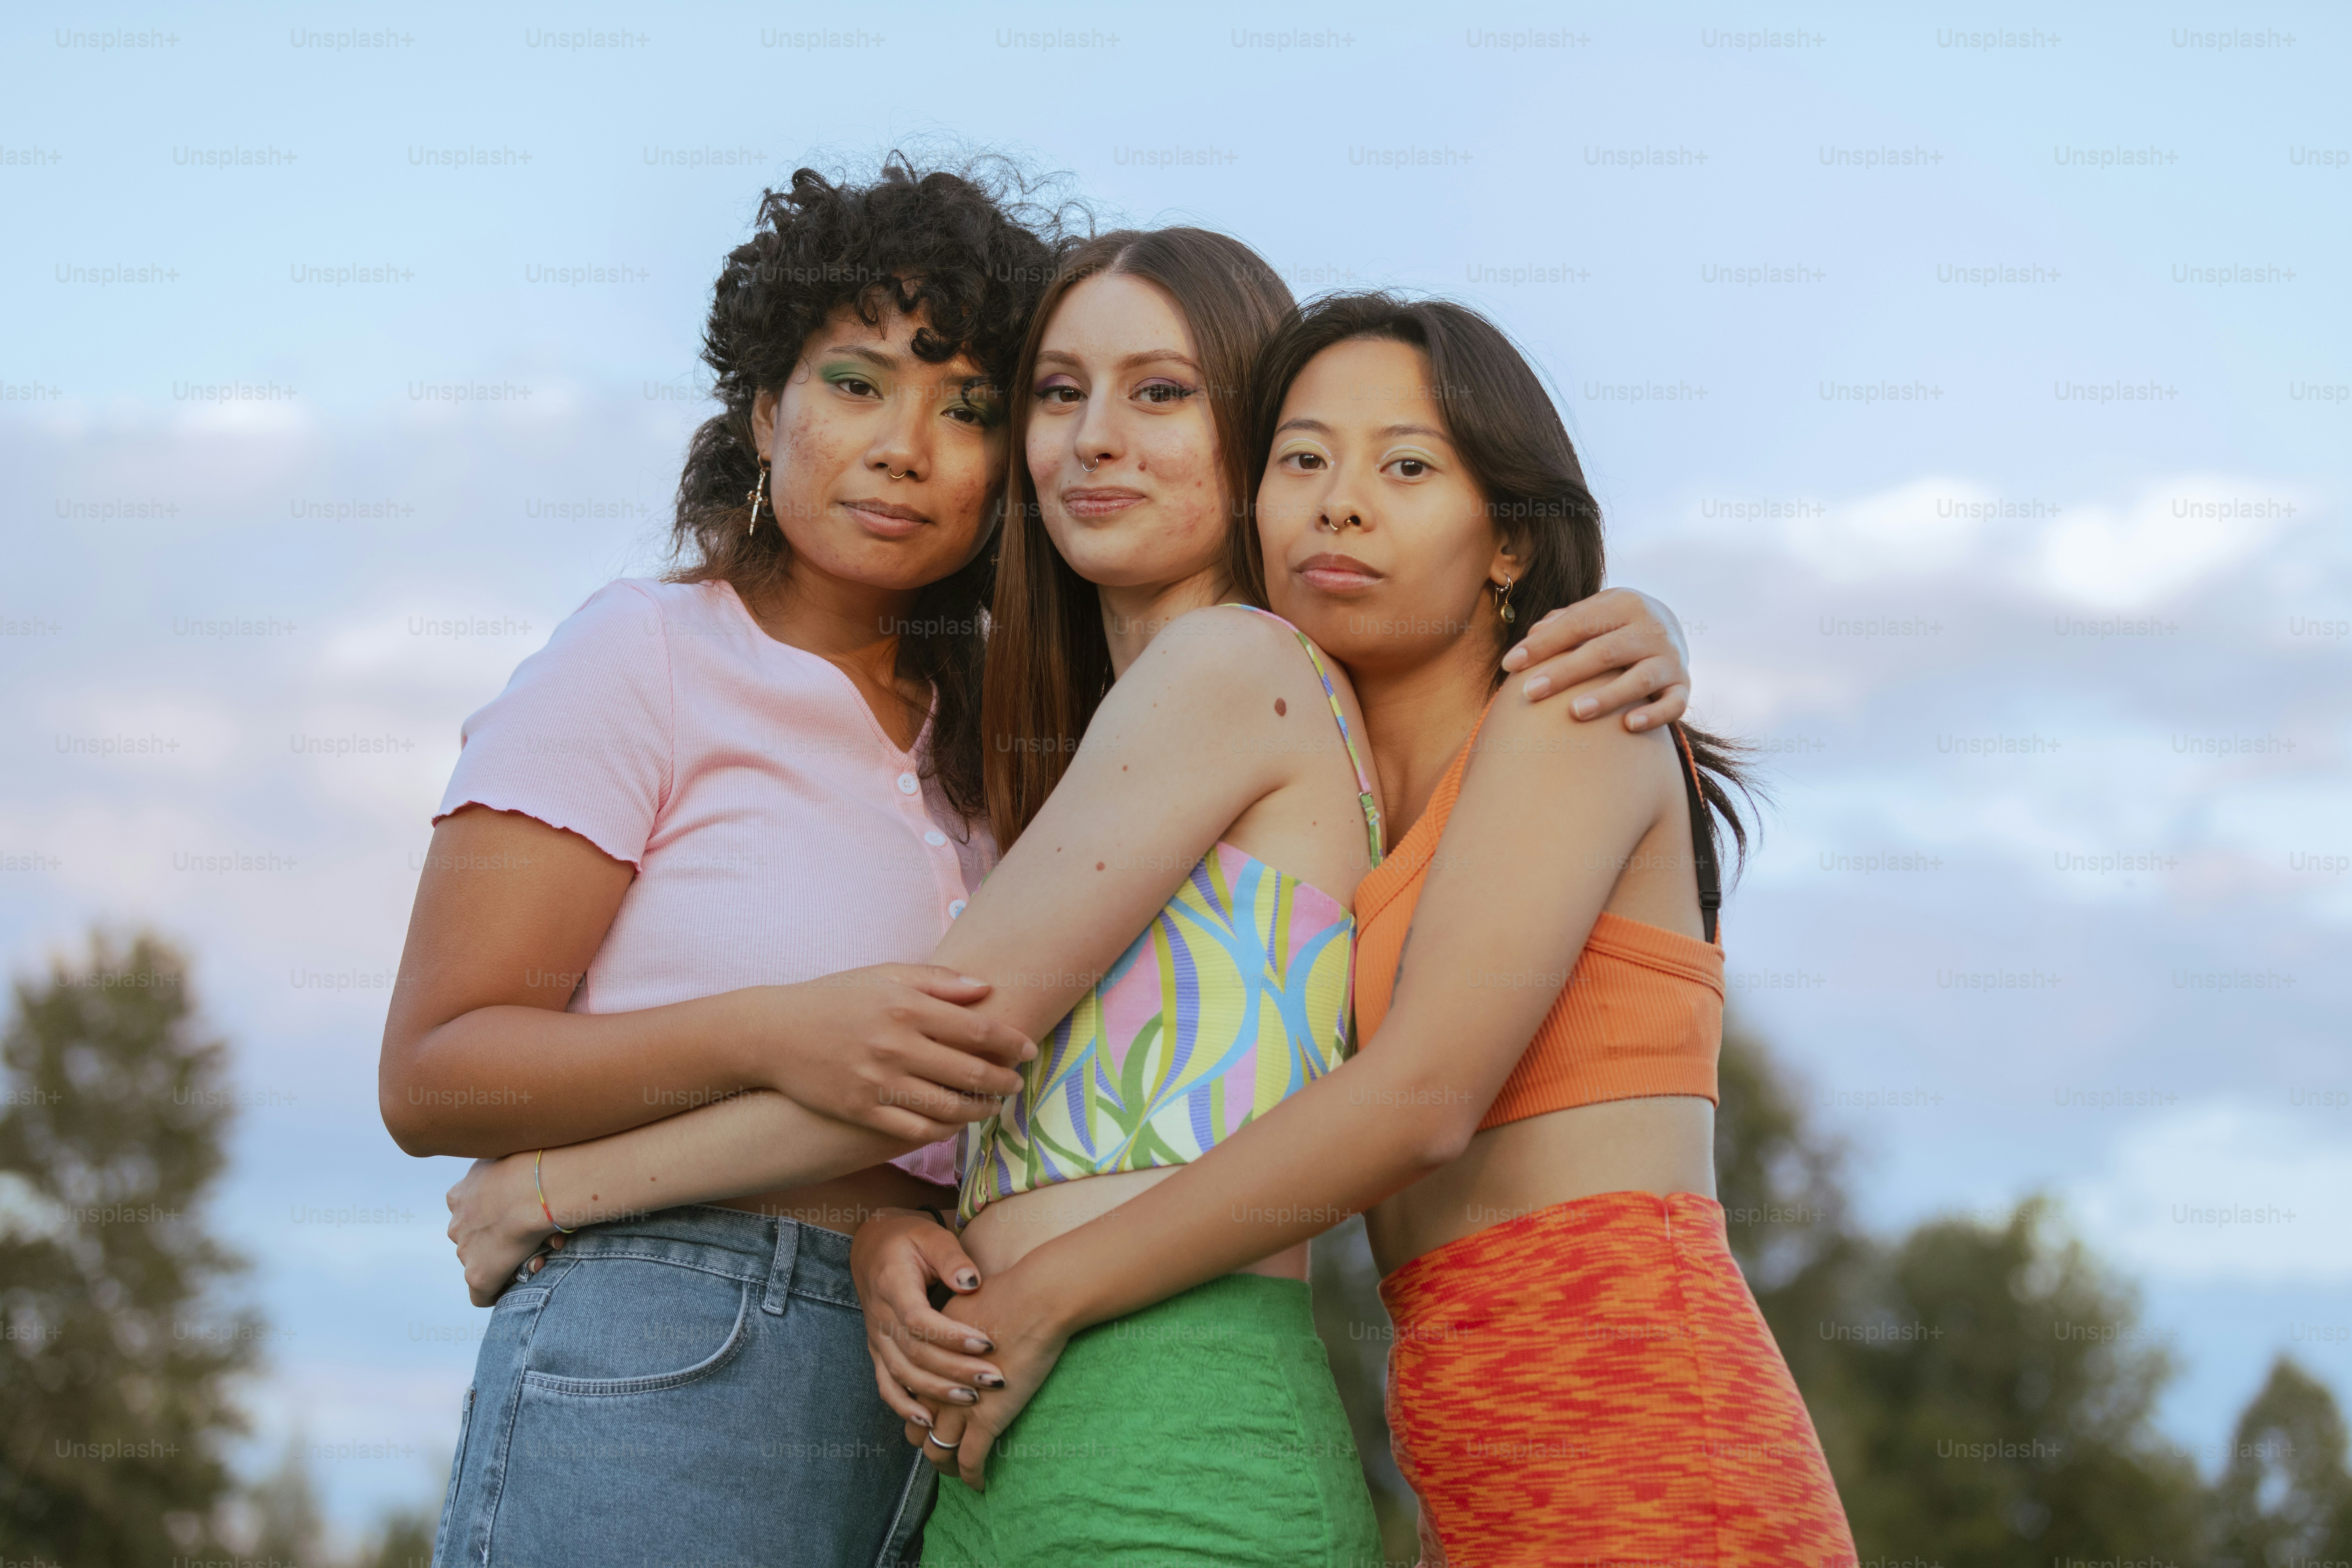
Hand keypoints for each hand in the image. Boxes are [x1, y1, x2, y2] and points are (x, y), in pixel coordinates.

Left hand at [446, 1153, 560, 1307]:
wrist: (537, 1186)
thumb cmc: (534, 1164)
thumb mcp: (510, 1155)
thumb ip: (507, 1165)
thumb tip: (525, 1163)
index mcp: (460, 1195)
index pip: (470, 1212)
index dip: (493, 1220)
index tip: (515, 1220)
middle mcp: (457, 1223)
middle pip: (474, 1239)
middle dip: (498, 1242)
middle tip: (530, 1240)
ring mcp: (466, 1249)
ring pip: (481, 1262)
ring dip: (504, 1262)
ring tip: (538, 1256)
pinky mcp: (478, 1274)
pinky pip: (482, 1293)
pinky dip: (495, 1292)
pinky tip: (513, 1288)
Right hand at [747, 965, 1036, 1142]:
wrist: (773, 1032)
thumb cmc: (835, 998)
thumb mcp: (884, 975)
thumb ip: (937, 980)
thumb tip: (985, 989)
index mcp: (906, 1006)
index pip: (978, 1029)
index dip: (1011, 1042)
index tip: (1028, 1049)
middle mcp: (895, 1044)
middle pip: (971, 1071)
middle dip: (1003, 1080)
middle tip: (1017, 1083)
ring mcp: (878, 1081)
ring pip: (948, 1106)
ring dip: (980, 1109)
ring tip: (992, 1105)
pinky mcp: (861, 1110)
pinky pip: (915, 1128)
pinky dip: (943, 1129)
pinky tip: (955, 1123)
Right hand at [851, 1208, 1003, 1426]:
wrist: (873, 1247)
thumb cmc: (909, 1239)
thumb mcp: (931, 1236)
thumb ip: (951, 1257)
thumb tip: (971, 1283)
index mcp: (893, 1285)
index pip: (920, 1320)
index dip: (952, 1336)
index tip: (988, 1343)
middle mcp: (881, 1316)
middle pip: (915, 1353)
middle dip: (955, 1371)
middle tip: (994, 1379)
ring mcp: (877, 1338)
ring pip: (902, 1374)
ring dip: (937, 1392)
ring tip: (972, 1400)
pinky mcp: (879, 1351)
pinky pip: (885, 1385)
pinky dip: (903, 1406)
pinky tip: (927, 1420)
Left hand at [904, 1275, 1069, 1490]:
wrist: (1036, 1300)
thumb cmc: (1008, 1294)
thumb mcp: (964, 1302)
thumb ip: (953, 1323)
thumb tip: (958, 1325)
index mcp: (928, 1356)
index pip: (911, 1396)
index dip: (919, 1412)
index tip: (931, 1419)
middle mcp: (935, 1384)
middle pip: (918, 1429)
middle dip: (927, 1444)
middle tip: (942, 1451)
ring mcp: (959, 1404)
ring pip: (938, 1451)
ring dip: (945, 1466)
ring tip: (957, 1473)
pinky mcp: (987, 1419)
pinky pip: (970, 1461)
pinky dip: (972, 1477)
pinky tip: (979, 1484)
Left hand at [1501, 587, 1690, 730]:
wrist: (1671, 628)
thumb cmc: (1615, 625)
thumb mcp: (1595, 612)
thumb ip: (1564, 622)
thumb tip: (1532, 635)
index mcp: (1625, 603)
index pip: (1578, 623)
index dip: (1543, 644)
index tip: (1510, 664)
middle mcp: (1652, 628)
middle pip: (1605, 652)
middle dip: (1565, 673)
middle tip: (1529, 692)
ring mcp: (1671, 658)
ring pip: (1640, 679)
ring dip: (1607, 696)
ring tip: (1574, 713)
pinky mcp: (1683, 685)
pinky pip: (1674, 704)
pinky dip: (1654, 716)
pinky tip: (1628, 726)